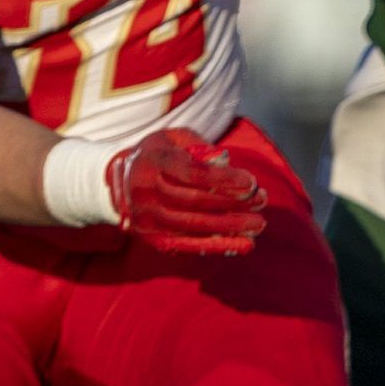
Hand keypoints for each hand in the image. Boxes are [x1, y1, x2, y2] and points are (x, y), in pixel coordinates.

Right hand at [106, 127, 265, 255]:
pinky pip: (190, 245)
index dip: (224, 179)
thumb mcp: (176, 139)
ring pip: (195, 224)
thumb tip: (225, 161)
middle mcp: (144, 190)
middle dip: (234, 202)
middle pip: (196, 200)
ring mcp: (146, 217)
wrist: (123, 182)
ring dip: (232, 225)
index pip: (192, 173)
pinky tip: (246, 245)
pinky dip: (220, 246)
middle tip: (261, 199)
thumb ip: (200, 146)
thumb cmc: (161, 155)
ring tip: (259, 223)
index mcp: (152, 160)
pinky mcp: (152, 238)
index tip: (251, 182)